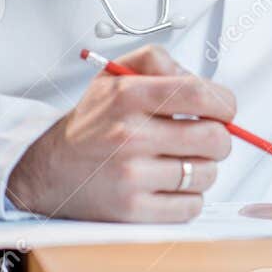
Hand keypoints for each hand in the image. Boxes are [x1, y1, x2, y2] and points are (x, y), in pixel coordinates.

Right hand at [6, 46, 235, 222]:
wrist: (46, 168)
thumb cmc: (92, 122)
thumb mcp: (114, 74)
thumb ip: (158, 60)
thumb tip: (199, 80)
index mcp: (128, 96)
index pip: (200, 94)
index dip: (225, 104)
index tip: (223, 111)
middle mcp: (129, 135)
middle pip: (215, 139)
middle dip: (218, 139)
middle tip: (202, 138)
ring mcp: (130, 176)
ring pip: (208, 174)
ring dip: (202, 169)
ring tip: (177, 162)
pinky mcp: (131, 211)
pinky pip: (191, 206)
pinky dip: (188, 198)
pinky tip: (168, 186)